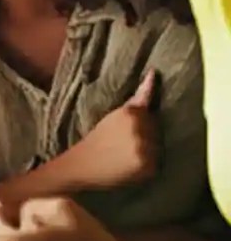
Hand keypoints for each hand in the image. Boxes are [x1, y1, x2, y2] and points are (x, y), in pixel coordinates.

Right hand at [66, 69, 156, 189]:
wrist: (81, 166)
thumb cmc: (97, 139)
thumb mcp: (115, 115)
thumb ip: (138, 98)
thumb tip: (155, 72)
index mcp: (132, 113)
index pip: (151, 113)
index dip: (142, 121)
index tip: (129, 128)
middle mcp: (141, 129)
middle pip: (157, 129)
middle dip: (147, 135)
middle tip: (125, 145)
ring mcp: (146, 148)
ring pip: (159, 146)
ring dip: (149, 151)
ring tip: (128, 156)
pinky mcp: (149, 166)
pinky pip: (158, 164)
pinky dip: (149, 167)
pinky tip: (132, 167)